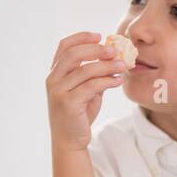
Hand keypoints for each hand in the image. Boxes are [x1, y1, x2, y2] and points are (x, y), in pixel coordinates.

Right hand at [46, 32, 127, 151]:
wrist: (70, 140)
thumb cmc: (79, 113)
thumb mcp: (86, 89)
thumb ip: (94, 74)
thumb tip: (114, 57)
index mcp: (54, 72)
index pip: (64, 46)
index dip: (82, 37)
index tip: (100, 36)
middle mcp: (53, 80)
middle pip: (74, 54)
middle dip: (97, 49)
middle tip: (115, 50)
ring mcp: (58, 91)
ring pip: (85, 70)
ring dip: (107, 65)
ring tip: (123, 65)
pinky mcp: (68, 103)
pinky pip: (91, 86)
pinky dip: (107, 80)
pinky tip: (118, 80)